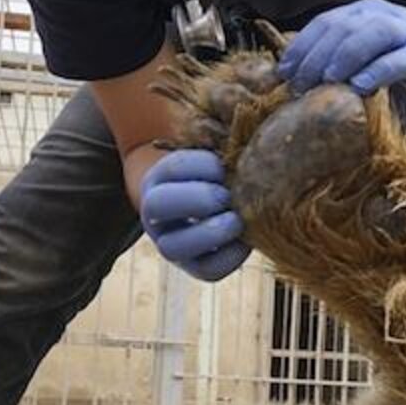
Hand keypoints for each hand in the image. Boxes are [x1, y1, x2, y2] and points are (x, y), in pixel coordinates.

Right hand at [140, 148, 249, 282]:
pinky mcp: (196, 267)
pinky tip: (245, 240)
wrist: (212, 204)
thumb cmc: (216, 175)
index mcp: (158, 180)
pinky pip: (208, 269)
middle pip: (157, 206)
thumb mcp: (212, 156)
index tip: (223, 167)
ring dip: (210, 232)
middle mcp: (157, 215)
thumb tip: (248, 135)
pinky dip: (230, 256)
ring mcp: (172, 245)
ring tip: (236, 221)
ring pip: (175, 247)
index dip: (201, 165)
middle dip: (198, 198)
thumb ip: (222, 148)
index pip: (172, 169)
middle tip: (227, 196)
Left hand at [278, 0, 405, 134]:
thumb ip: (330, 63)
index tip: (285, 72)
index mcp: (366, 13)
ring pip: (375, 33)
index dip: (303, 45)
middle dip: (318, 54)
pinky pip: (402, 59)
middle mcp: (388, 16)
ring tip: (327, 79)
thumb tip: (287, 73)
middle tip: (301, 84)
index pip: (328, 21)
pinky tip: (360, 86)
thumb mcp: (356, 69)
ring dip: (346, 55)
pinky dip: (378, 71)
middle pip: (347, 25)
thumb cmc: (392, 83)